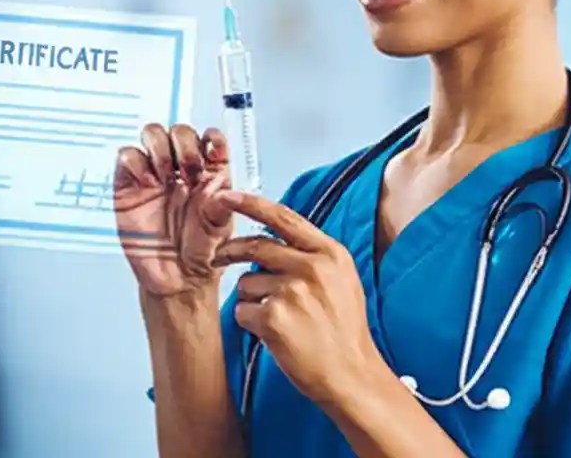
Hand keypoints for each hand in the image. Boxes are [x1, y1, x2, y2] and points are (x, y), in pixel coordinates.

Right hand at [113, 123, 235, 297]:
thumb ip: (222, 207)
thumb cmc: (201, 254)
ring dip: (161, 149)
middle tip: (188, 172)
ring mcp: (155, 175)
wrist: (175, 280)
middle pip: (179, 131)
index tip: (212, 152)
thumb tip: (224, 189)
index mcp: (210, 173)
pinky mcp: (130, 185)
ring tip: (166, 176)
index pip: (210, 138)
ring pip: (152, 135)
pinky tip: (148, 183)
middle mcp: (182, 169)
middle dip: (184, 145)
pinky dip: (137, 162)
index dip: (211, 138)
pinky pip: (128, 156)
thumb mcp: (220, 230)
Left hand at [211, 190, 384, 407]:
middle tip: (218, 257)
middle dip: (230, 250)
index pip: (284, 218)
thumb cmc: (343, 331)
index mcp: (330, 254)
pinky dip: (250, 323)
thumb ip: (312, 256)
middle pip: (256, 246)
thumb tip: (274, 238)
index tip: (227, 195)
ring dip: (252, 300)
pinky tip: (273, 335)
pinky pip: (242, 311)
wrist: (352, 375)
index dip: (251, 203)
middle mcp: (312, 267)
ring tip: (278, 320)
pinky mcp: (274, 318)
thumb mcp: (341, 281)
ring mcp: (293, 292)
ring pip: (247, 283)